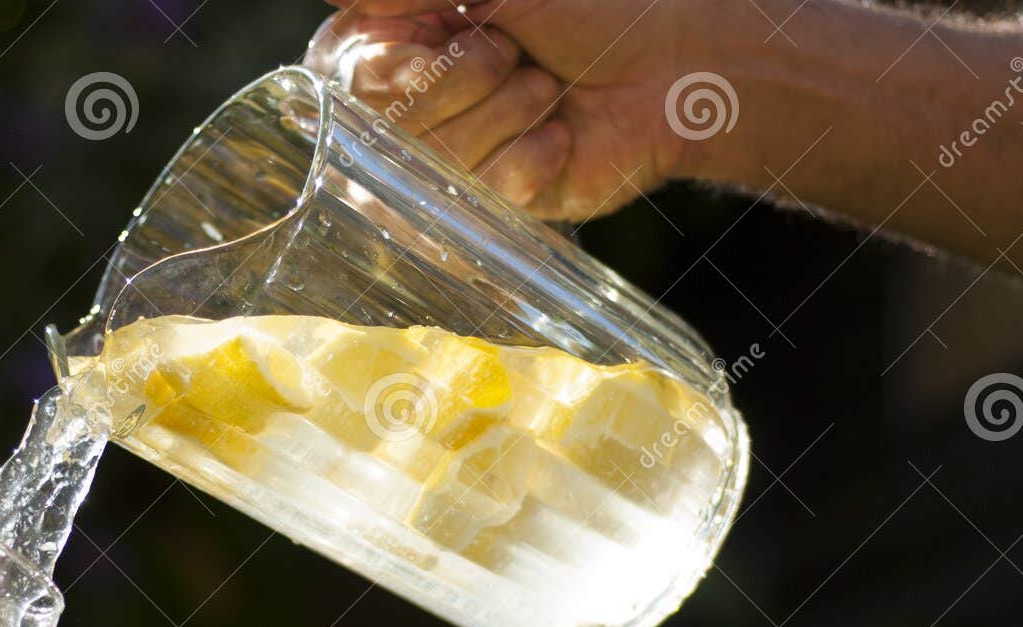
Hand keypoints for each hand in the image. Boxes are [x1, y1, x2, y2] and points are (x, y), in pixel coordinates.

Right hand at [307, 0, 722, 220]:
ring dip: (509, 111)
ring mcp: (450, 166)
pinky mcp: (491, 210)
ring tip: (548, 90)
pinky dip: (534, 155)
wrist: (673, 64)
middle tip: (517, 55)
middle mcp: (412, 112)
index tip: (449, 34)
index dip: (401, 65)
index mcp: (398, 47)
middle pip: (392, 125)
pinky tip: (560, 136)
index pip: (348, 77)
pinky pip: (485, 195)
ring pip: (440, 163)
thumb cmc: (592, 9)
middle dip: (468, 78)